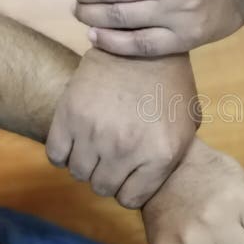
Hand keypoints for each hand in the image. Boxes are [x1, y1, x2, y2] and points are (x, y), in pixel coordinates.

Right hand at [46, 48, 197, 207]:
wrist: (141, 43)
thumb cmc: (170, 84)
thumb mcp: (188, 122)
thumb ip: (175, 156)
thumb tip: (158, 181)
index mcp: (160, 155)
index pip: (130, 199)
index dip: (128, 189)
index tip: (129, 175)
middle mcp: (126, 150)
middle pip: (103, 188)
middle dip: (108, 177)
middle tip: (112, 159)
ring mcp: (95, 133)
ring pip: (78, 173)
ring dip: (86, 164)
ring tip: (96, 146)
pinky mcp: (69, 115)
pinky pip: (56, 155)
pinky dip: (63, 153)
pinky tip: (76, 140)